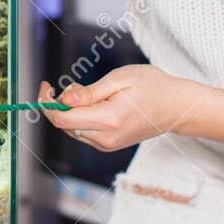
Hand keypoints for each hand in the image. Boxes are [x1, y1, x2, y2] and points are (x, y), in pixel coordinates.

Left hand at [37, 66, 196, 153]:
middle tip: (75, 84)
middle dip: (59, 104)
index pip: (62, 119)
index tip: (47, 85)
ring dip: (70, 111)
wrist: (176, 107)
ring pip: (72, 129)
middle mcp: (106, 138)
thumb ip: (90, 92)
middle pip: (64, 125)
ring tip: (90, 92)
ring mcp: (107, 145)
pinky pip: (83, 133)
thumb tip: (64, 98)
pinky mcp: (109, 145)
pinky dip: (80, 118)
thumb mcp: (120, 78)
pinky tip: (94, 104)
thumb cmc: (152, 86)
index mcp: (108, 120)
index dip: (47, 102)